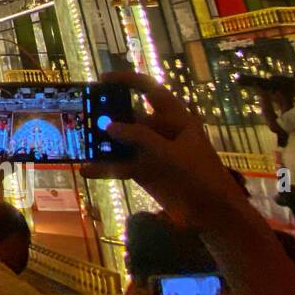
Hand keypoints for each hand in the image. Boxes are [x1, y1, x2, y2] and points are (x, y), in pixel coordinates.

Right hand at [82, 71, 245, 230]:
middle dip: (107, 115)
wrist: (214, 214)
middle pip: (130, 116)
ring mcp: (151, 152)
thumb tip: (109, 126)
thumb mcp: (171, 154)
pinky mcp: (144, 171)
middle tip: (82, 114)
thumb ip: (141, 138)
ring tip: (79, 142)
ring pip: (122, 142)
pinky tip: (87, 170)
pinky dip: (105, 167)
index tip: (102, 80)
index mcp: (176, 119)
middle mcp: (161, 131)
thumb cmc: (201, 176)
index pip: (151, 91)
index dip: (128, 82)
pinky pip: (120, 164)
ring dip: (102, 143)